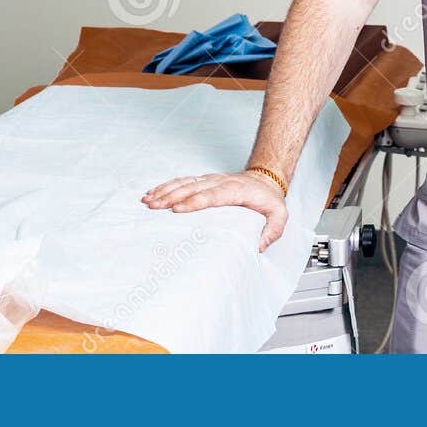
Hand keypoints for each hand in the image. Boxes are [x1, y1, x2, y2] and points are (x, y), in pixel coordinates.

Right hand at [142, 171, 289, 251]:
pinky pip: (183, 181)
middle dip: (172, 196)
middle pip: (193, 188)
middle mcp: (220, 182)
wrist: (266, 180)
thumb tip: (258, 246)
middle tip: (154, 206)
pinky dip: (167, 186)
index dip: (195, 202)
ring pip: (185, 183)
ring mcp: (211, 180)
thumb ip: (271, 231)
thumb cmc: (269, 201)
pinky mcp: (204, 181)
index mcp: (236, 191)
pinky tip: (153, 192)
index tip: (178, 209)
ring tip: (147, 200)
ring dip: (165, 190)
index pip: (213, 195)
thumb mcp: (279, 216)